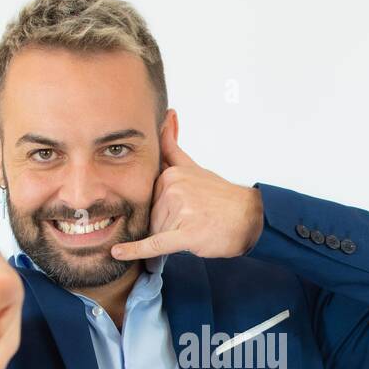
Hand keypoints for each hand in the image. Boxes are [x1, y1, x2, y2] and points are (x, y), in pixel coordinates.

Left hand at [112, 123, 262, 260]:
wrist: (250, 218)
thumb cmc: (223, 198)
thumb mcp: (194, 167)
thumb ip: (172, 147)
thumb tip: (167, 116)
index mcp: (171, 174)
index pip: (150, 198)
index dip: (162, 210)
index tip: (182, 211)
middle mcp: (173, 189)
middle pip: (152, 216)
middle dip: (168, 225)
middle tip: (195, 221)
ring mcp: (179, 210)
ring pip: (157, 233)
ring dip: (174, 238)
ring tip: (198, 229)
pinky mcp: (185, 234)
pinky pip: (154, 244)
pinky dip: (135, 251)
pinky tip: (117, 252)